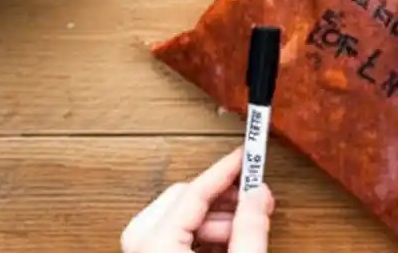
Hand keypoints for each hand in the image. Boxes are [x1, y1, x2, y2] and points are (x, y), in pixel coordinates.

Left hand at [121, 148, 274, 252]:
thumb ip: (250, 230)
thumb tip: (257, 195)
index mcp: (154, 245)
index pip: (194, 191)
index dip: (226, 169)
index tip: (246, 154)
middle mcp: (139, 247)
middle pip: (183, 199)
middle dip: (221, 199)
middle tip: (252, 199)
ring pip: (178, 217)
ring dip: (214, 219)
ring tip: (243, 229)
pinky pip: (171, 235)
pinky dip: (200, 235)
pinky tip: (226, 242)